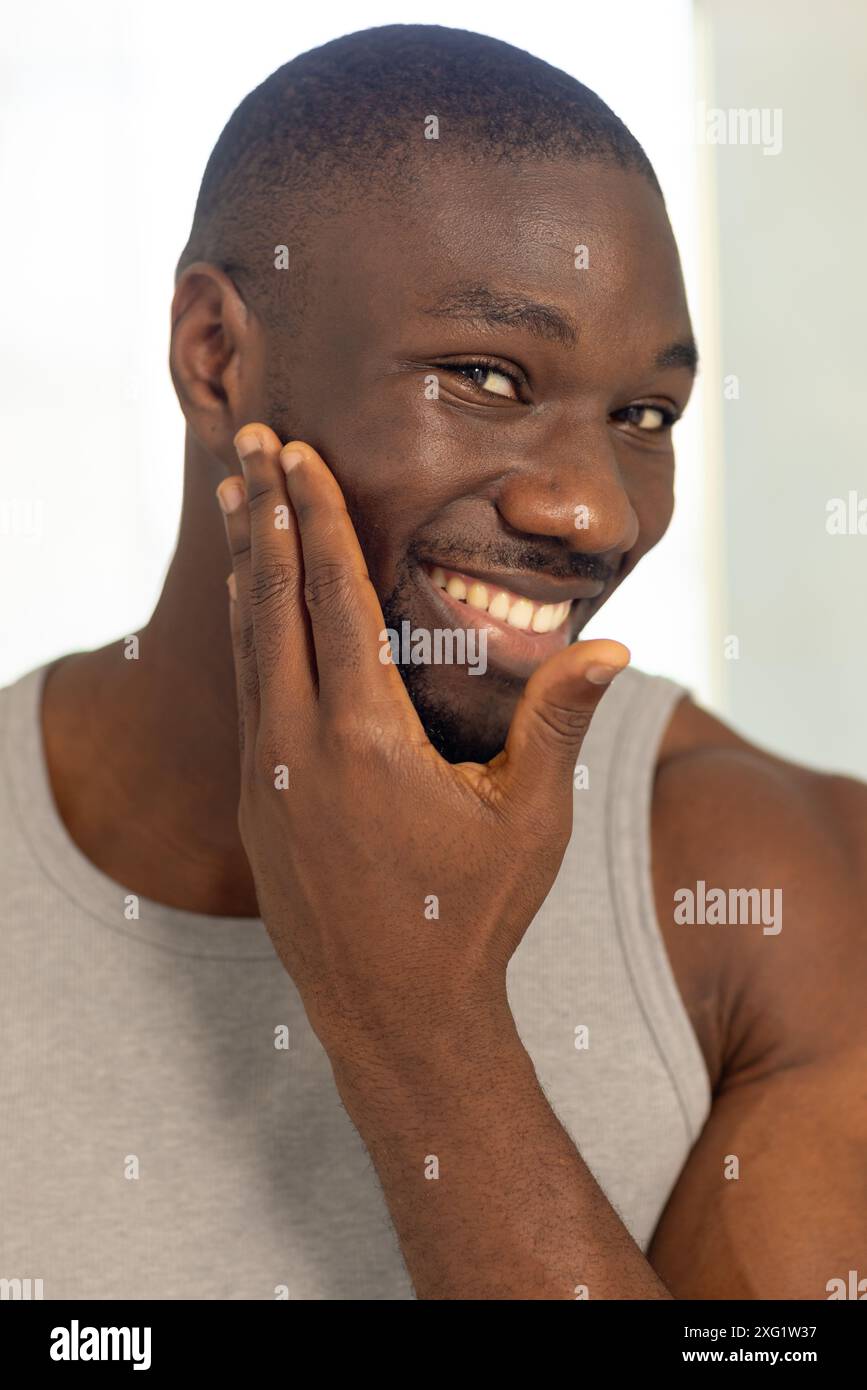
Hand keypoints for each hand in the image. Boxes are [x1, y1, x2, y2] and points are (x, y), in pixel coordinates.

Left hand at [217, 424, 628, 1057]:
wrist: (395, 1015)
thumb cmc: (473, 917)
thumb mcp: (529, 818)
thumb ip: (557, 722)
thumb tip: (612, 646)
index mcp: (365, 738)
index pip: (333, 599)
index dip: (317, 518)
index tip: (297, 454)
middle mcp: (299, 747)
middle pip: (273, 603)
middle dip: (264, 514)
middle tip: (248, 439)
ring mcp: (267, 776)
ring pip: (248, 646)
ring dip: (248, 568)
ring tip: (240, 503)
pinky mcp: (257, 804)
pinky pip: (247, 697)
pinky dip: (249, 637)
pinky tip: (254, 611)